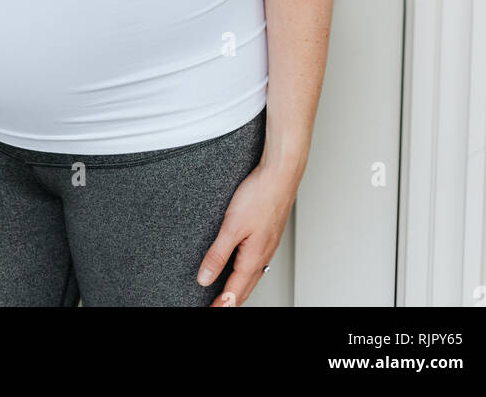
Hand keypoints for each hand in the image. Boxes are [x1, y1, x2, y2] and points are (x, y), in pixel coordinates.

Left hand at [197, 161, 297, 307]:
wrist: (280, 175)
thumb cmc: (260, 195)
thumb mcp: (231, 226)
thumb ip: (218, 254)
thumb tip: (205, 278)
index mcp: (253, 258)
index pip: (234, 293)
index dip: (220, 305)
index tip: (209, 311)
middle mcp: (263, 256)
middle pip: (245, 288)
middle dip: (230, 301)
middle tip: (216, 307)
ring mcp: (267, 246)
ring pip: (252, 276)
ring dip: (239, 288)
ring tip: (226, 294)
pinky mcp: (268, 235)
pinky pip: (256, 262)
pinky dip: (246, 272)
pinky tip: (241, 265)